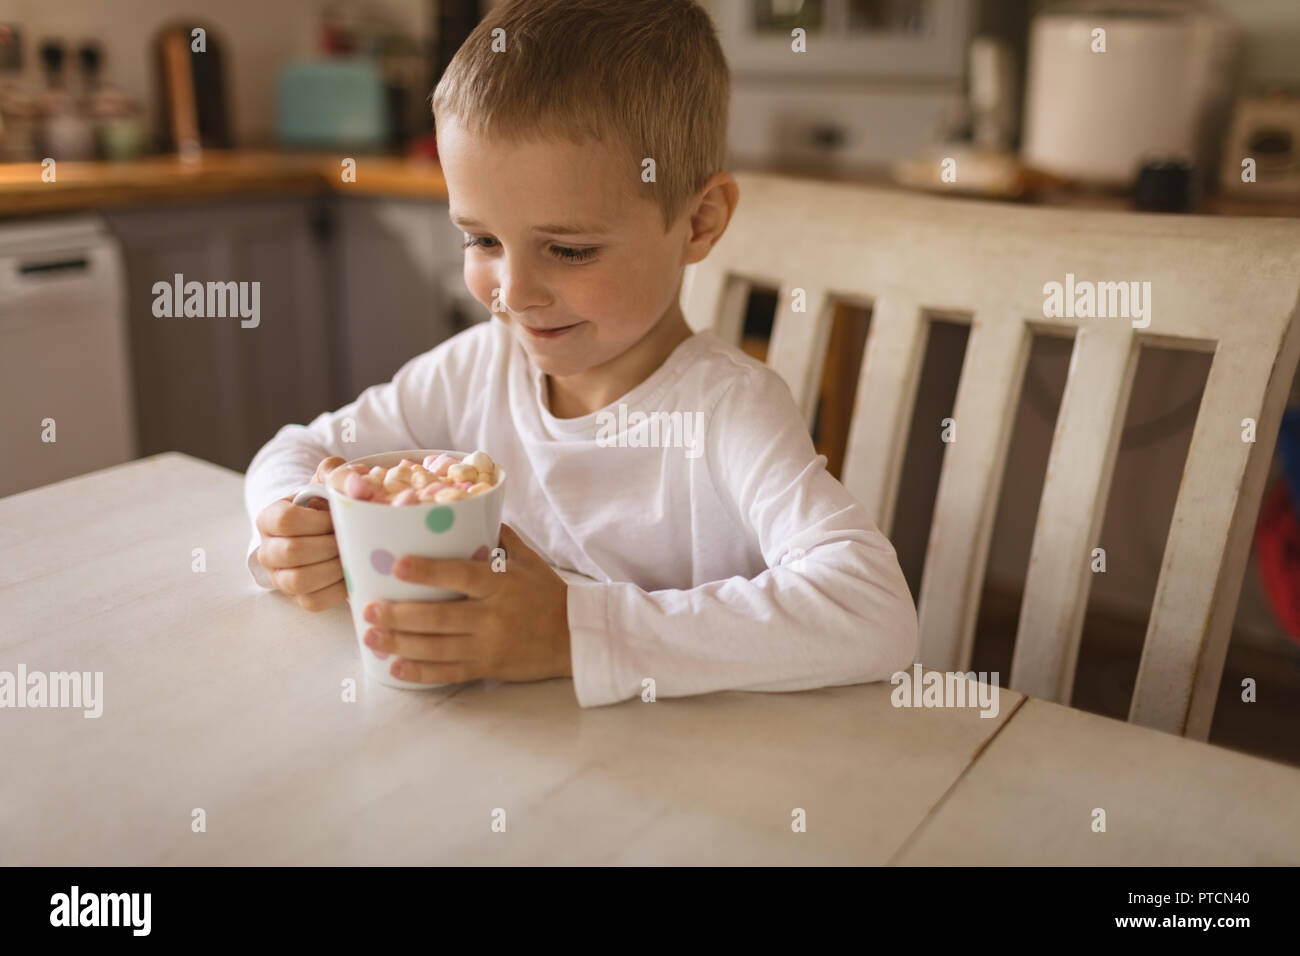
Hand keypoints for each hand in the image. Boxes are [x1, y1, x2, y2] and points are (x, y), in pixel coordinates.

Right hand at [255, 456, 347, 610]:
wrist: (322, 532)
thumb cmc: (324, 506)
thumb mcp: (326, 483)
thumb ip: (335, 473)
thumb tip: (355, 482)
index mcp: (269, 518)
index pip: (286, 520)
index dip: (318, 520)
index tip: (338, 517)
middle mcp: (267, 550)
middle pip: (293, 551)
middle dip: (330, 544)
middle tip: (353, 538)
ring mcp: (280, 578)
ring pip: (299, 580)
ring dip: (333, 567)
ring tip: (352, 555)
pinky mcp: (297, 598)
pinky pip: (313, 601)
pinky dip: (337, 590)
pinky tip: (352, 574)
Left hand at [360, 523, 571, 683]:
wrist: (575, 637)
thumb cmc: (546, 593)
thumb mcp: (527, 559)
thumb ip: (497, 537)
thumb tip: (464, 511)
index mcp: (502, 584)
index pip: (461, 575)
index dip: (429, 571)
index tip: (398, 565)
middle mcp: (493, 616)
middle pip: (440, 617)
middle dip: (400, 615)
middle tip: (368, 609)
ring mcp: (489, 645)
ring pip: (437, 648)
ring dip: (400, 643)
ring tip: (371, 636)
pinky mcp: (488, 668)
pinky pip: (449, 673)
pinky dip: (420, 673)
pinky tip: (395, 667)